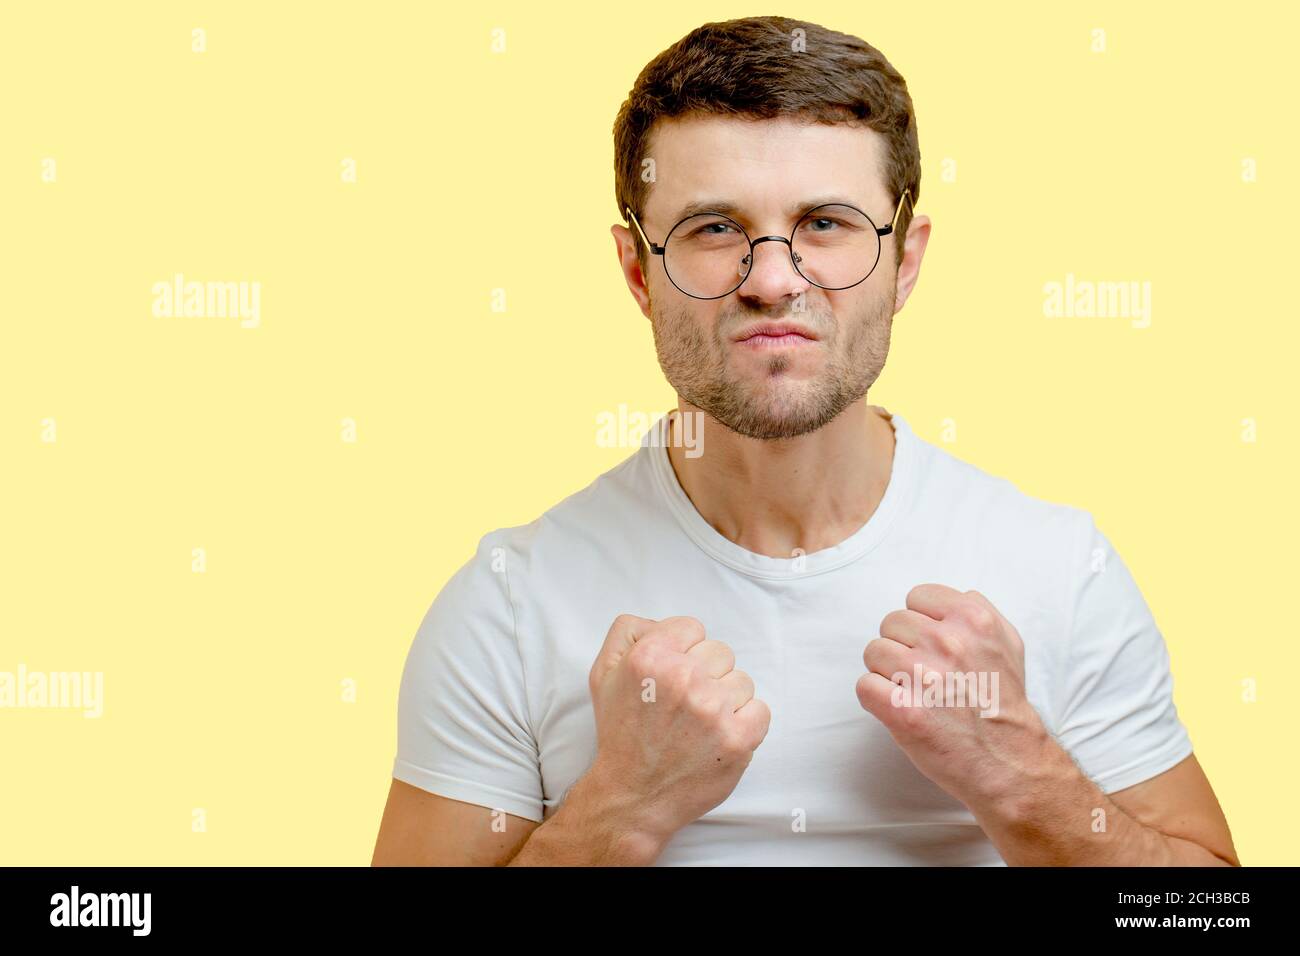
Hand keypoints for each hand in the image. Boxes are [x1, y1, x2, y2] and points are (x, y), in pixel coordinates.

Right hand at [585, 614, 770, 845]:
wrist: (633, 796)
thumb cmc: (622, 733)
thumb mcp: (604, 673)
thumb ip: (629, 632)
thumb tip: (663, 623)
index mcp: (650, 657)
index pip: (693, 627)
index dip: (683, 652)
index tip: (672, 677)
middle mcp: (682, 678)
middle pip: (720, 652)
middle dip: (705, 675)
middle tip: (683, 705)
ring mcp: (713, 710)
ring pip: (742, 681)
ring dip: (726, 700)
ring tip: (699, 724)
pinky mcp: (738, 739)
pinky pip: (760, 710)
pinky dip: (746, 723)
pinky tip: (718, 736)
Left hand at [855, 585, 1051, 812]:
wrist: (1007, 761)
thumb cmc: (1004, 703)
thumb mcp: (1008, 644)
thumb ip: (980, 611)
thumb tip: (954, 595)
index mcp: (973, 620)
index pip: (917, 597)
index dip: (920, 622)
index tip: (931, 645)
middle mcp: (948, 643)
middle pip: (891, 623)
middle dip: (902, 646)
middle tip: (923, 673)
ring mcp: (923, 676)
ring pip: (874, 652)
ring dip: (887, 672)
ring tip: (913, 691)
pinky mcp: (902, 710)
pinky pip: (865, 685)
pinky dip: (876, 698)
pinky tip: (899, 707)